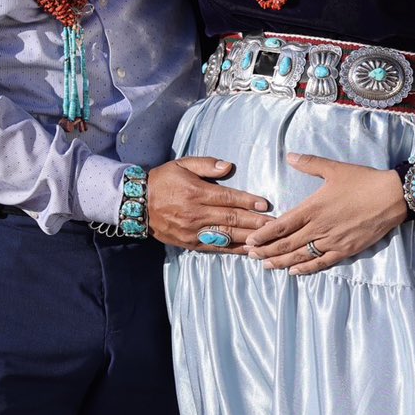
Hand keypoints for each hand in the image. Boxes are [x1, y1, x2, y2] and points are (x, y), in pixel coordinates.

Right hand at [147, 157, 270, 252]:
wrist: (138, 204)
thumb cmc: (164, 180)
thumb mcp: (182, 164)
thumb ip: (206, 165)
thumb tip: (229, 167)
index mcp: (196, 192)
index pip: (228, 198)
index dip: (248, 201)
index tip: (265, 204)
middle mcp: (196, 213)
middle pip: (231, 218)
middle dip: (255, 222)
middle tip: (276, 224)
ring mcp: (193, 231)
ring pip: (226, 235)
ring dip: (248, 238)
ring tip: (268, 239)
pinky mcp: (190, 243)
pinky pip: (216, 248)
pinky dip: (233, 250)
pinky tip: (248, 250)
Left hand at [245, 155, 407, 274]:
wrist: (392, 196)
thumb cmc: (363, 180)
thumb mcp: (334, 168)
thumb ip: (309, 163)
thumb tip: (289, 156)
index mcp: (313, 208)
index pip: (282, 225)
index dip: (264, 235)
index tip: (250, 240)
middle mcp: (319, 227)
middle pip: (287, 244)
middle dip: (267, 251)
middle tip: (251, 255)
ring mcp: (332, 241)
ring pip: (301, 256)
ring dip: (281, 262)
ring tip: (266, 266)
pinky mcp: (346, 250)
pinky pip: (322, 262)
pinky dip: (306, 269)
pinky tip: (294, 272)